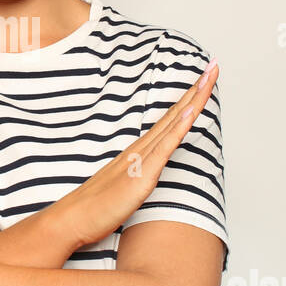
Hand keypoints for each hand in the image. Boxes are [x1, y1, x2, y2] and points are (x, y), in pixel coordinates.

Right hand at [49, 60, 218, 249]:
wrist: (72, 220)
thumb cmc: (95, 207)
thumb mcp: (123, 187)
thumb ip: (135, 175)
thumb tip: (146, 171)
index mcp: (139, 152)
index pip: (170, 119)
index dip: (189, 99)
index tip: (204, 79)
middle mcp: (141, 148)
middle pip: (175, 113)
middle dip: (197, 88)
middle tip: (214, 65)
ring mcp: (141, 159)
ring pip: (173, 122)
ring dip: (193, 99)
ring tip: (209, 77)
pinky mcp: (142, 175)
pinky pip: (164, 147)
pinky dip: (179, 127)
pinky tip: (190, 111)